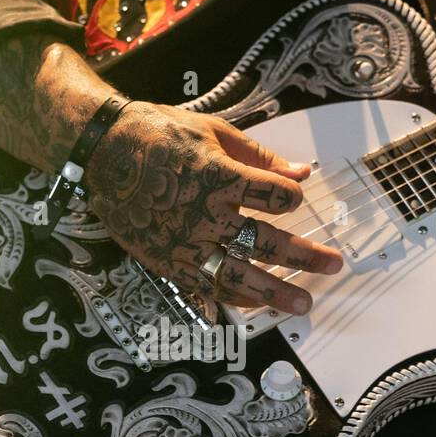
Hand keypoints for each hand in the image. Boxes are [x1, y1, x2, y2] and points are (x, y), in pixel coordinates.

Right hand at [83, 101, 342, 313]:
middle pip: (266, 242)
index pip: (275, 196)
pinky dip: (234, 299)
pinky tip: (258, 304)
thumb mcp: (211, 132)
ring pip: (239, 276)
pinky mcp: (167, 261)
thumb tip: (303, 170)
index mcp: (219, 176)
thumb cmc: (158, 134)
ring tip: (305, 304)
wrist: (101, 153)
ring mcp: (184, 243)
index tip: (293, 197)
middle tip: (334, 266)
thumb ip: (259, 156)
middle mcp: (204, 215)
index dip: (291, 197)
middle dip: (304, 256)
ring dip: (276, 292)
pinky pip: (206, 287)